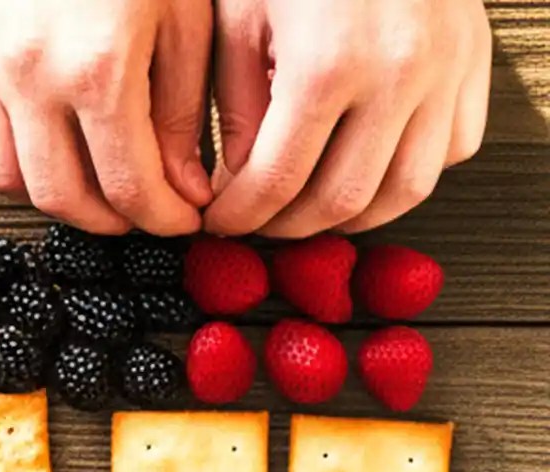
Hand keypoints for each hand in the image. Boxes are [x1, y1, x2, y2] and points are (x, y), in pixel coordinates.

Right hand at [0, 0, 211, 235]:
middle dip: (106, 220)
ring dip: (47, 189)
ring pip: (0, 174)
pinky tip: (29, 130)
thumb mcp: (185, 16)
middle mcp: (26, 76)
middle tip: (136, 210)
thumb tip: (186, 189)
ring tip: (86, 176)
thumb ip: (184, 111)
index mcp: (97, 69)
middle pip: (58, 196)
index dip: (160, 218)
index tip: (180, 220)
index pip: (128, 186)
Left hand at [206, 0, 491, 237]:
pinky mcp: (474, 64)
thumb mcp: (240, 18)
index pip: (279, 181)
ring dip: (352, 217)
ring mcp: (446, 72)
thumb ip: (236, 110)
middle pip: (344, 201)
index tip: (218, 224)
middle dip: (289, 227)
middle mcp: (397, 75)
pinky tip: (364, 166)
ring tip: (307, 209)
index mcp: (327, 64)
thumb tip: (234, 186)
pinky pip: (451, 151)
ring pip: (406, 191)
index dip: (241, 217)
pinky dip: (406, 175)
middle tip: (256, 224)